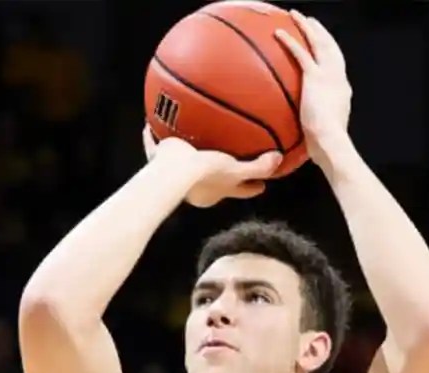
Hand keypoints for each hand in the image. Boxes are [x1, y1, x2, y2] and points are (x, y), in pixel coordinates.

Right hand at [143, 126, 281, 207]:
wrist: (173, 172)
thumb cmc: (206, 173)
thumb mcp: (236, 170)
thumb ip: (258, 166)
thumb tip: (278, 159)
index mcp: (218, 190)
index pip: (241, 190)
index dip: (252, 187)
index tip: (261, 185)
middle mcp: (199, 188)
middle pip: (215, 182)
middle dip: (223, 175)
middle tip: (231, 164)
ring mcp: (177, 178)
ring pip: (186, 167)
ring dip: (190, 158)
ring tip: (192, 144)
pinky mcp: (158, 165)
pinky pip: (156, 149)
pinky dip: (153, 140)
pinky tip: (150, 126)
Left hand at [275, 11, 352, 162]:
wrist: (331, 143)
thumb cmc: (326, 147)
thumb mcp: (322, 135)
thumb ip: (313, 131)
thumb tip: (301, 145)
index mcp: (342, 91)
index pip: (337, 67)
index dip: (330, 54)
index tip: (323, 47)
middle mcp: (338, 79)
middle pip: (332, 48)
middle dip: (322, 33)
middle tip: (312, 23)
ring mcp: (329, 76)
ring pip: (319, 43)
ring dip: (307, 27)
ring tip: (296, 16)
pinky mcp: (315, 78)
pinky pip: (301, 53)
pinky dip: (290, 41)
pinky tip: (278, 33)